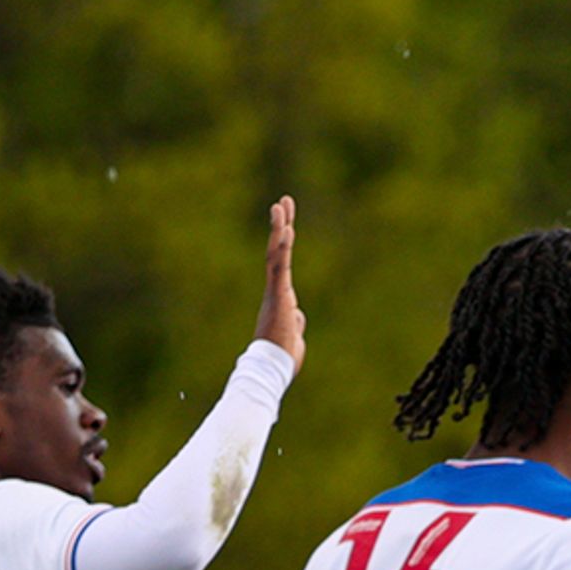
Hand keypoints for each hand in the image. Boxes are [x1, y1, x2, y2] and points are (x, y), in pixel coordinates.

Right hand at [253, 196, 304, 366]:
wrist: (272, 368)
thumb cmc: (281, 357)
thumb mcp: (294, 335)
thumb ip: (296, 322)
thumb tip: (298, 316)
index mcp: (280, 296)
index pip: (282, 262)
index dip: (284, 242)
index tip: (288, 221)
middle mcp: (275, 289)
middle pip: (278, 251)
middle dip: (281, 225)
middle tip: (284, 201)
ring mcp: (275, 291)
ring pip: (277, 255)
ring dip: (279, 229)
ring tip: (281, 205)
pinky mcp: (278, 296)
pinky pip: (280, 268)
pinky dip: (283, 248)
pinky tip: (287, 230)